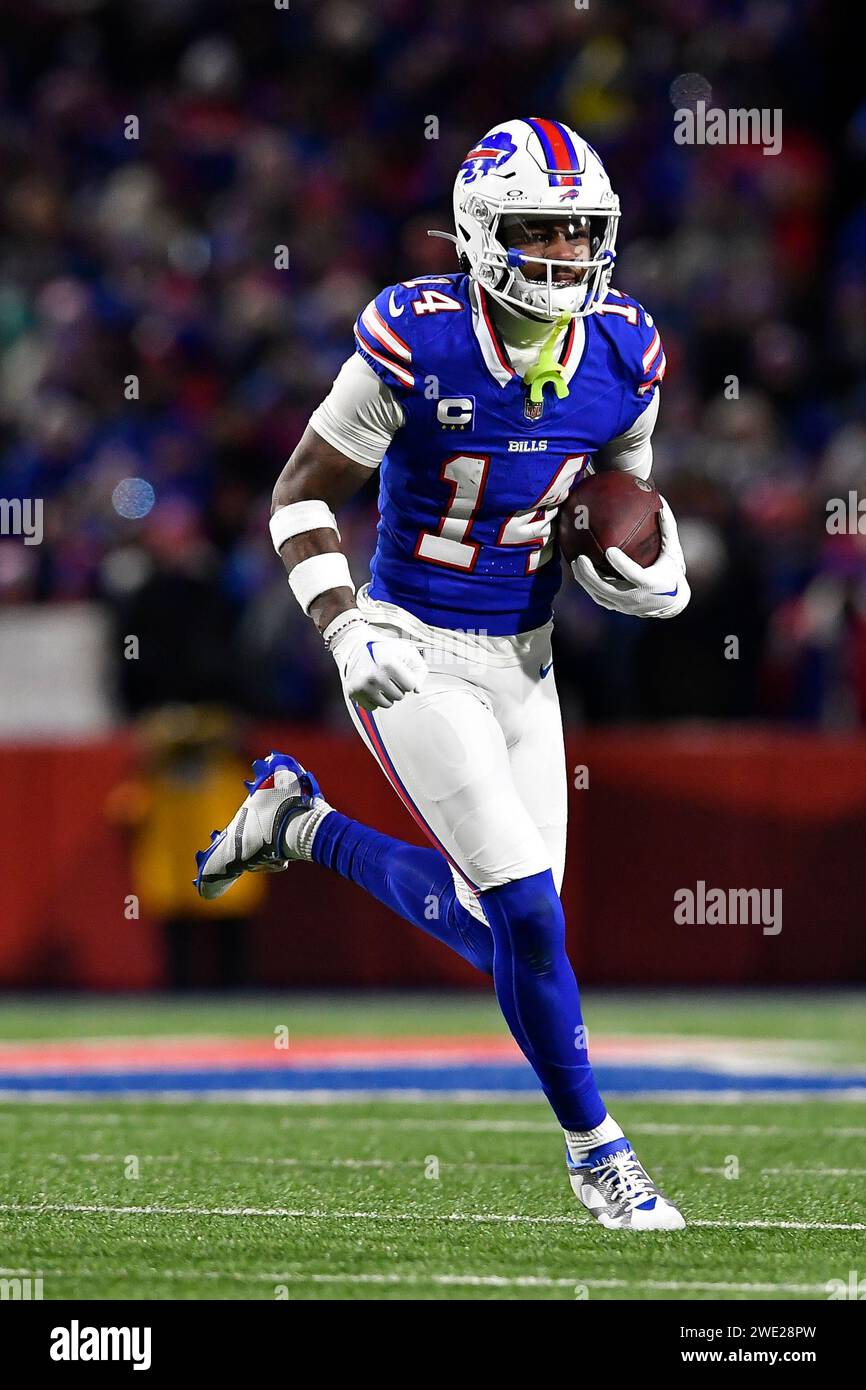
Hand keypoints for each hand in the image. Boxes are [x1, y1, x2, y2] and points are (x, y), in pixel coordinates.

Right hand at [328, 614, 428, 709]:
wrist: (357, 647)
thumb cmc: (385, 650)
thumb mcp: (407, 652)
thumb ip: (420, 670)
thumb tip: (417, 690)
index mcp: (389, 663)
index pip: (410, 686)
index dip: (408, 679)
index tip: (400, 671)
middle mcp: (374, 675)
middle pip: (399, 696)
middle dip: (398, 687)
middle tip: (389, 675)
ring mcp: (362, 685)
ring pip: (387, 704)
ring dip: (387, 695)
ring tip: (381, 681)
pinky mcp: (353, 692)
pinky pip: (372, 708)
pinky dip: (374, 700)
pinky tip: (372, 688)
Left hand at [572, 497, 689, 617]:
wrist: (671, 603)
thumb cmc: (671, 572)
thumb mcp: (673, 553)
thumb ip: (667, 530)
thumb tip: (662, 505)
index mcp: (649, 583)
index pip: (632, 574)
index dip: (620, 564)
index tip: (609, 550)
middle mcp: (635, 597)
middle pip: (608, 588)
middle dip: (591, 575)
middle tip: (581, 558)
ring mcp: (624, 605)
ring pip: (599, 594)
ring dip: (585, 581)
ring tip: (575, 563)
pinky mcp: (617, 607)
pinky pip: (599, 597)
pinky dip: (588, 585)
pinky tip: (579, 571)